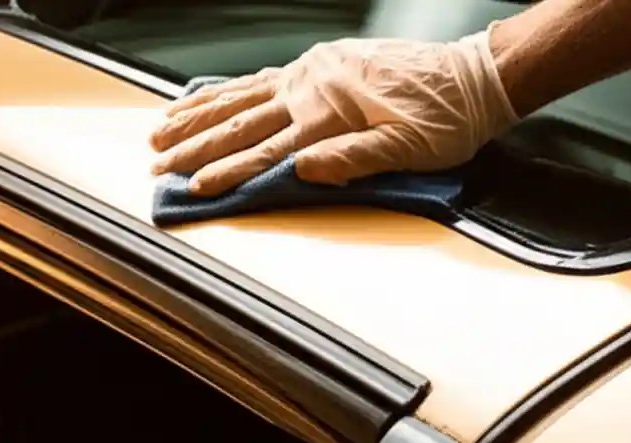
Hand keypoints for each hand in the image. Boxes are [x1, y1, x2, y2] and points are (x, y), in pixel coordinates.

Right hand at [149, 31, 518, 195]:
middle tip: (156, 164)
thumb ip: (353, 160)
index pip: (266, 150)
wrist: (474, 76)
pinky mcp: (318, 65)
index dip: (228, 172)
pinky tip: (204, 100)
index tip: (194, 188)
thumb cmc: (446, 120)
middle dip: (194, 146)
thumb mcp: (408, 150)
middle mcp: (311, 87)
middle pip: (240, 122)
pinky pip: (260, 78)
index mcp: (330, 112)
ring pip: (241, 96)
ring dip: (198, 116)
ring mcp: (311, 72)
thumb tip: (299, 171)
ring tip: (161, 131)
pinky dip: (227, 91)